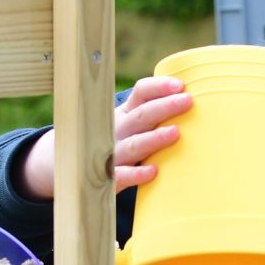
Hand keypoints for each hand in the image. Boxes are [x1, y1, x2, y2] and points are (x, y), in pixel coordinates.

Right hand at [18, 75, 192, 200]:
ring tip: (175, 133)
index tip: (180, 85)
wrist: (72, 167)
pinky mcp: (109, 178)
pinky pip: (121, 175)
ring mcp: (112, 153)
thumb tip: (191, 101)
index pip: (140, 92)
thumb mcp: (131, 124)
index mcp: (125, 113)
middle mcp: (117, 129)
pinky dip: (136, 174)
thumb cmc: (119, 142)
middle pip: (141, 115)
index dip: (159, 87)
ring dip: (154, 138)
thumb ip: (154, 115)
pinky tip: (153, 172)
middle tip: (187, 101)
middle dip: (164, 106)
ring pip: (133, 144)